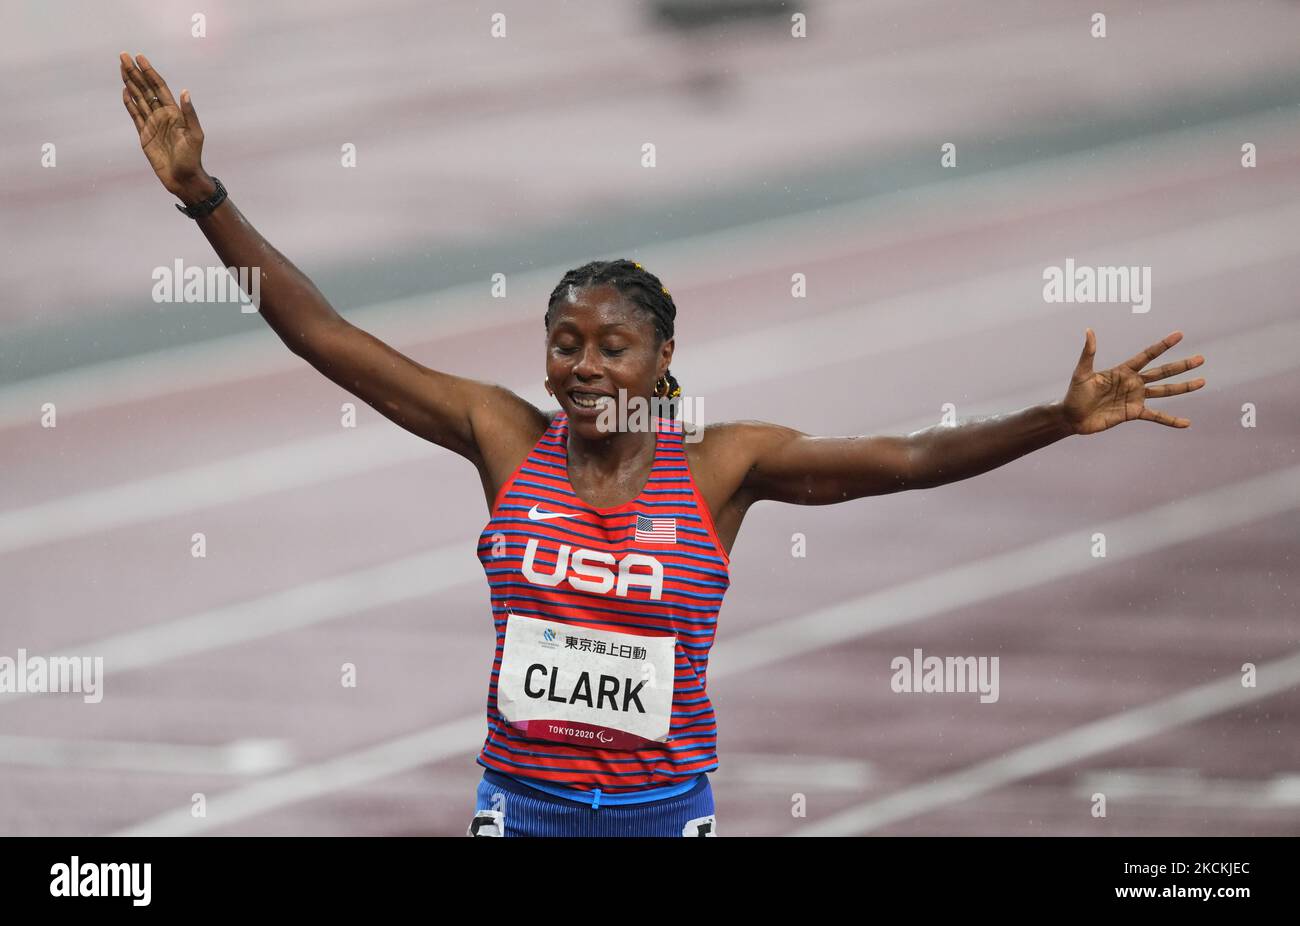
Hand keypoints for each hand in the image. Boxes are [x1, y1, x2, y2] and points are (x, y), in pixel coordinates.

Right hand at [119, 52, 211, 202]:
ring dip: (130, 83)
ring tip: (121, 68)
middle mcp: (162, 115)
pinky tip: (125, 91)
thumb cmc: (192, 159)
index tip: (140, 57)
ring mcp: (152, 124)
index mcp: (174, 113)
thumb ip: (189, 114)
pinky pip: (135, 115)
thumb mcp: (195, 135)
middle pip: (146, 89)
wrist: (183, 179)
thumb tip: (184, 92)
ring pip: (138, 99)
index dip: (150, 72)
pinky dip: (129, 103)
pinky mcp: (144, 135)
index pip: (159, 87)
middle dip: (135, 72)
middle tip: (123, 55)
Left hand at [1060, 329, 1204, 434]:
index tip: (1179, 335)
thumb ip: (1088, 353)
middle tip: (1201, 358)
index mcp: (1123, 370)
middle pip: (1162, 372)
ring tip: (1202, 381)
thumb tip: (1089, 330)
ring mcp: (1135, 398)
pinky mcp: (1134, 413)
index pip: (1147, 355)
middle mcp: (1133, 382)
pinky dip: (1171, 420)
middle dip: (1181, 366)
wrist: (1072, 417)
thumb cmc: (1075, 393)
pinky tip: (1186, 423)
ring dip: (1183, 387)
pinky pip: (1157, 416)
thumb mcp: (1081, 372)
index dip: (1163, 345)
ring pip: (1164, 391)